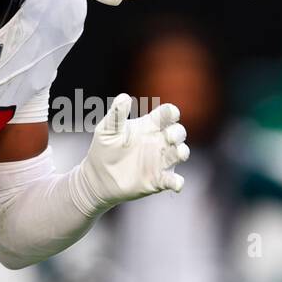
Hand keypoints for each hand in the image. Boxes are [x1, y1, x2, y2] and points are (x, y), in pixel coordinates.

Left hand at [73, 93, 188, 213]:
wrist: (98, 178)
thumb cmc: (104, 148)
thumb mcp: (107, 130)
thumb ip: (116, 114)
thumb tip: (123, 97)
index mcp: (149, 126)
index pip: (166, 115)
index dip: (171, 112)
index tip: (172, 112)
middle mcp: (159, 141)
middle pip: (178, 132)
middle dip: (178, 132)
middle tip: (169, 136)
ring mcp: (160, 161)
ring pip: (180, 153)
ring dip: (182, 152)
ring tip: (179, 153)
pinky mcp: (159, 179)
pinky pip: (172, 180)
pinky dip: (177, 181)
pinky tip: (176, 184)